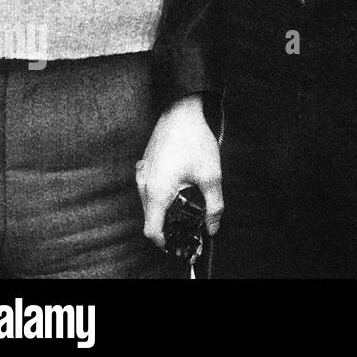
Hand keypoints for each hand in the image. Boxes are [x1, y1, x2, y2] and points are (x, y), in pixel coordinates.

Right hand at [136, 95, 223, 247]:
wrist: (182, 110)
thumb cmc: (194, 140)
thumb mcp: (211, 175)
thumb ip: (214, 205)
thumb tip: (213, 227)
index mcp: (157, 192)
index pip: (151, 230)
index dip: (165, 243)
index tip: (179, 245)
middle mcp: (144, 185)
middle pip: (151, 217)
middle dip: (168, 226)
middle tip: (190, 227)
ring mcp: (142, 173)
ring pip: (150, 202)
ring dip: (166, 209)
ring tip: (188, 205)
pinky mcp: (145, 165)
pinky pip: (149, 187)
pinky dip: (162, 194)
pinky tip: (181, 186)